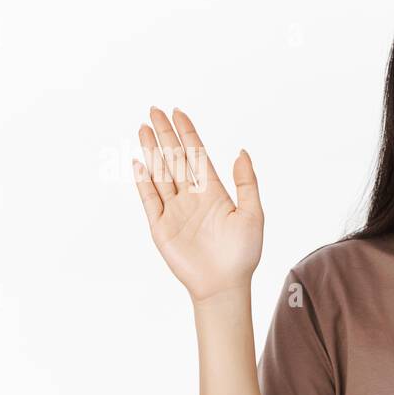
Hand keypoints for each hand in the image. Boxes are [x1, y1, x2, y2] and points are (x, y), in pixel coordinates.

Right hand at [133, 107, 263, 304]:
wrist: (224, 285)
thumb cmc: (243, 254)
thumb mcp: (253, 215)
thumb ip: (247, 183)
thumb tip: (242, 151)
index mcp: (214, 192)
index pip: (197, 155)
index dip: (188, 133)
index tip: (178, 112)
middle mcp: (192, 197)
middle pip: (174, 159)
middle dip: (165, 134)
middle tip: (154, 109)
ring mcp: (175, 210)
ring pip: (159, 174)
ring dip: (152, 151)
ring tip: (144, 127)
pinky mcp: (161, 226)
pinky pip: (149, 199)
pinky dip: (143, 182)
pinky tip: (140, 162)